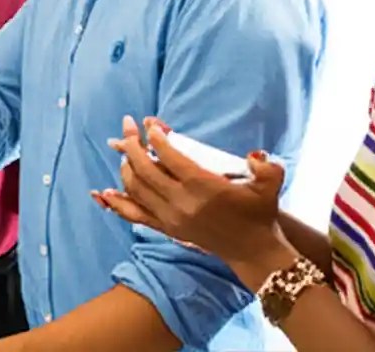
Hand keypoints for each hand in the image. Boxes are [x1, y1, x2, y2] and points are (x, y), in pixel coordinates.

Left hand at [95, 117, 288, 265]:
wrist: (252, 250)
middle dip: (132, 145)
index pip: (170, 157)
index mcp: (203, 187)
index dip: (155, 138)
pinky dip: (118, 202)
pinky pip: (135, 215)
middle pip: (145, 170)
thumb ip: (266, 166)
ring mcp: (171, 218)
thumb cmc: (260, 212)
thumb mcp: (271, 184)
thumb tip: (253, 155)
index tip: (148, 124)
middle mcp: (182, 203)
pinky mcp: (168, 229)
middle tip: (128, 126)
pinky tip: (103, 193)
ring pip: (136, 189)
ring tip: (125, 148)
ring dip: (126, 167)